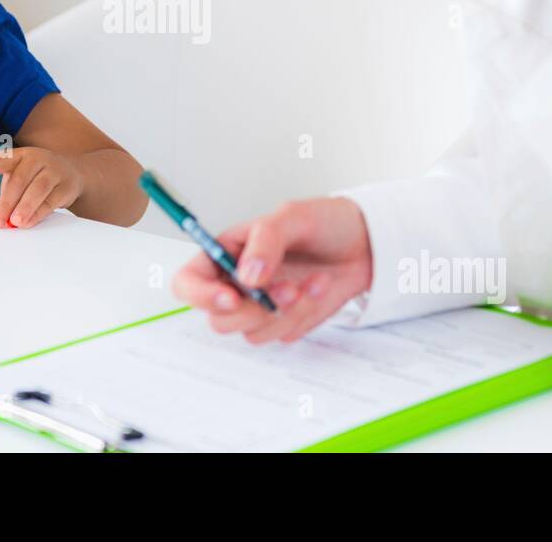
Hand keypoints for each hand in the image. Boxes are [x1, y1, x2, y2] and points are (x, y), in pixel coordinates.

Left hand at [0, 147, 84, 228]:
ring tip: (15, 222)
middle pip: (19, 179)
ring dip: (25, 207)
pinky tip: (29, 221)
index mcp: (19, 156)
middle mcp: (36, 159)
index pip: (0, 160)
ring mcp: (54, 170)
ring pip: (38, 188)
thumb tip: (1, 217)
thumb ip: (9, 194)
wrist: (73, 172)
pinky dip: (39, 213)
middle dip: (6, 202)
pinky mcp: (66, 186)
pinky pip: (52, 200)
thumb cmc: (37, 176)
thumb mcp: (21, 176)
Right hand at [171, 197, 372, 344]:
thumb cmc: (322, 222)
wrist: (363, 244)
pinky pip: (281, 334)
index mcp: (225, 253)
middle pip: (219, 318)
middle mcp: (235, 283)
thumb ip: (266, 242)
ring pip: (251, 331)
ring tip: (309, 282)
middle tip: (285, 289)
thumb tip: (247, 276)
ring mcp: (257, 306)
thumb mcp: (292, 218)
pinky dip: (303, 314)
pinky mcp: (281, 322)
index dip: (200, 294)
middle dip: (255, 310)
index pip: (188, 282)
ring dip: (285, 311)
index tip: (230, 297)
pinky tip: (318, 287)